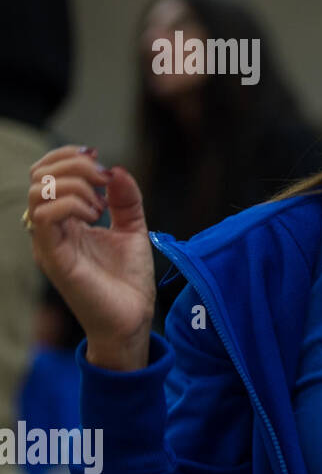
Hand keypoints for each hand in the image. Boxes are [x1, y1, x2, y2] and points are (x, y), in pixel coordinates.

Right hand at [27, 146, 155, 369]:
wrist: (133, 316)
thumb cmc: (128, 279)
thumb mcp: (133, 229)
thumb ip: (126, 199)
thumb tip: (117, 170)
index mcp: (65, 220)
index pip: (45, 174)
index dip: (68, 157)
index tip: (100, 161)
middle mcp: (51, 229)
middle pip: (37, 176)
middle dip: (73, 165)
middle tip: (103, 180)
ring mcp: (49, 243)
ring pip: (38, 192)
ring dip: (75, 185)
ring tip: (100, 206)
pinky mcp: (54, 258)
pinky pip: (44, 218)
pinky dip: (71, 204)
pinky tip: (95, 216)